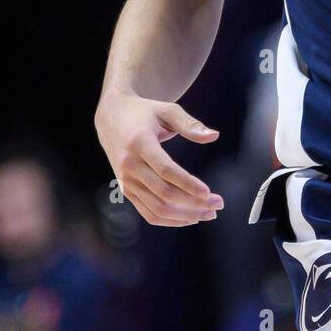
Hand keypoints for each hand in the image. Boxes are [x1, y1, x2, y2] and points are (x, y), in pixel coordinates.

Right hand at [95, 94, 221, 226]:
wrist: (112, 119)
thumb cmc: (145, 113)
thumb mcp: (167, 110)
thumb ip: (190, 124)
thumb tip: (214, 136)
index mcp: (140, 143)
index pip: (165, 170)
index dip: (187, 183)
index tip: (208, 192)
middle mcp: (129, 165)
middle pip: (164, 193)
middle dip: (194, 203)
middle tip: (219, 203)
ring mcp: (126, 181)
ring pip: (157, 208)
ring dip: (186, 215)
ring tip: (210, 212)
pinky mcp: (126, 190)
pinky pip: (148, 213)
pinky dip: (171, 220)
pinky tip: (191, 217)